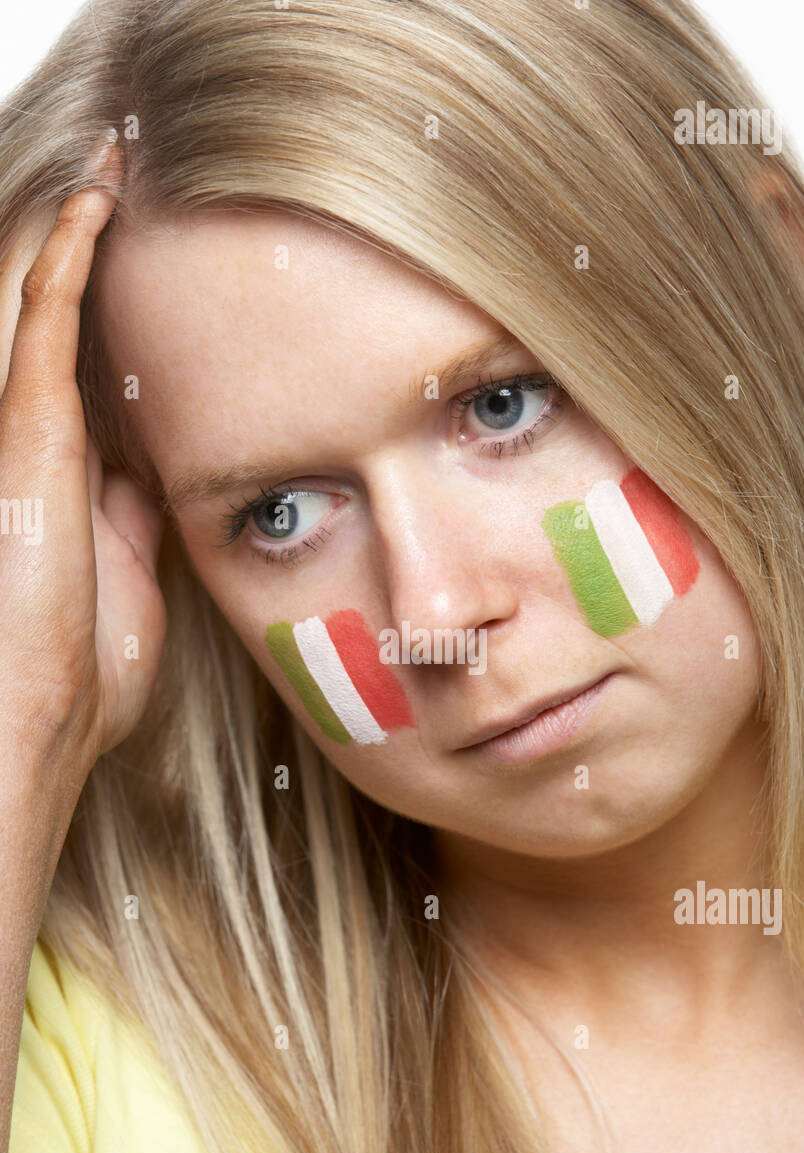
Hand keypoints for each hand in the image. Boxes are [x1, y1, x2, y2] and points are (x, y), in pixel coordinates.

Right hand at [0, 135, 165, 781]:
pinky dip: (70, 243)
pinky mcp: (22, 420)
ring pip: (39, 292)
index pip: (86, 366)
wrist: (40, 719)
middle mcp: (29, 433)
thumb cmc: (79, 674)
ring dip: (77, 224)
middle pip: (56, 314)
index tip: (163, 268)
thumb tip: (153, 485)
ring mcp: (17, 421)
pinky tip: (100, 191)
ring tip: (116, 158)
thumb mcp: (131, 584)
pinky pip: (43, 306)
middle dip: (87, 246)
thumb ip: (136, 527)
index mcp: (60, 473)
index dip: (114, 308)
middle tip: (128, 177)